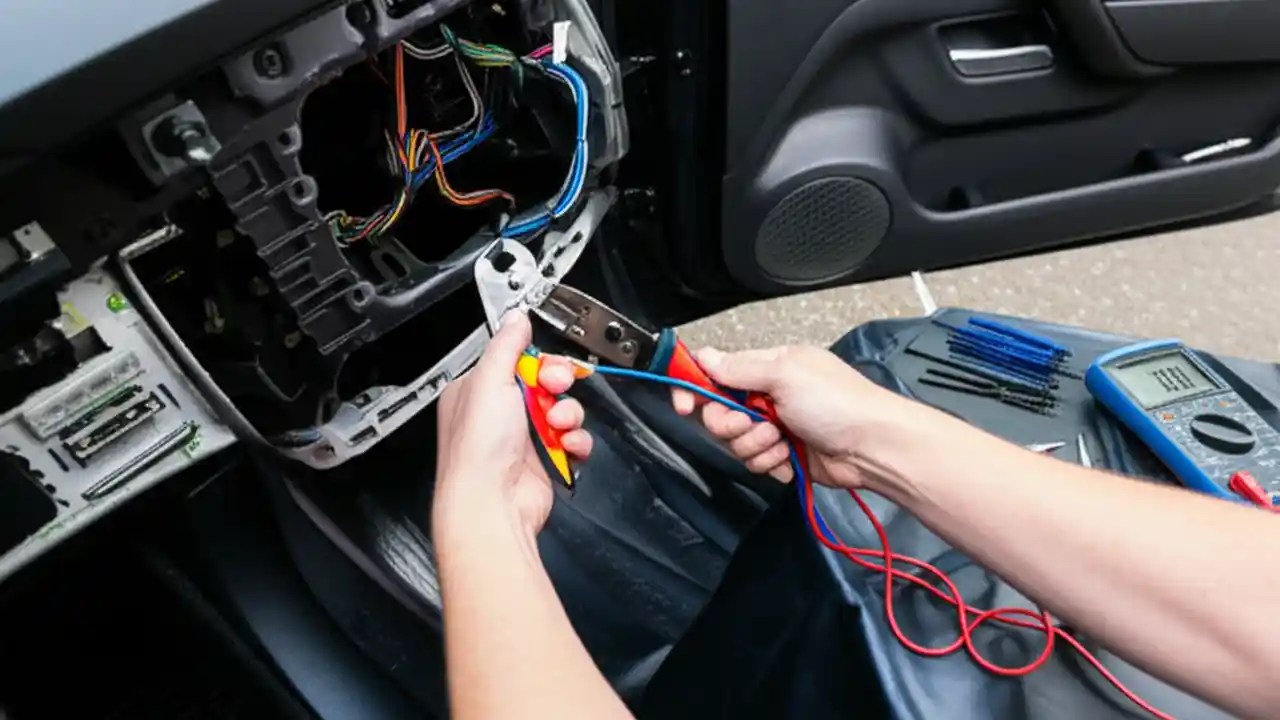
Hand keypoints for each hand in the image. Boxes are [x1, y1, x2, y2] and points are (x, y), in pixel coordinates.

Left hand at [434, 313, 592, 537]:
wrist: (492, 504)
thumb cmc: (478, 451)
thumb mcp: (489, 380)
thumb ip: (506, 345)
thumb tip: (516, 318)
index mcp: (479, 391)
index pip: (517, 361)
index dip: (539, 361)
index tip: (546, 366)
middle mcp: (500, 414)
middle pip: (546, 383)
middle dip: (558, 386)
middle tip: (554, 390)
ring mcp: (523, 438)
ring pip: (564, 410)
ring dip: (569, 415)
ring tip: (559, 425)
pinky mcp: (545, 461)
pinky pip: (573, 440)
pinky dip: (575, 442)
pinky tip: (566, 446)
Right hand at [672, 346, 916, 487]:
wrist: (873, 447)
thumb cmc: (838, 402)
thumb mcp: (785, 373)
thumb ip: (740, 368)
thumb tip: (704, 355)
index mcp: (767, 367)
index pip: (715, 373)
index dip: (694, 388)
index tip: (683, 404)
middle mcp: (767, 396)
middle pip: (718, 413)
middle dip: (731, 424)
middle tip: (755, 424)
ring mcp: (775, 427)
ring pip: (735, 443)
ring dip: (756, 446)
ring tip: (783, 442)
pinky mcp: (783, 456)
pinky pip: (756, 464)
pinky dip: (771, 463)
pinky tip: (791, 458)